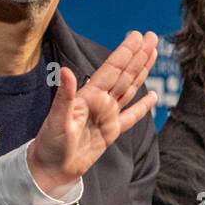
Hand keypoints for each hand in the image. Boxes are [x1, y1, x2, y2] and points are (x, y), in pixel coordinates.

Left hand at [28, 30, 158, 195]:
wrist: (53, 168)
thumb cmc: (50, 142)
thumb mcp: (57, 118)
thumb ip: (65, 95)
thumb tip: (66, 70)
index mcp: (89, 96)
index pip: (111, 69)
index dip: (125, 52)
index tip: (137, 36)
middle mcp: (100, 103)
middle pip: (124, 74)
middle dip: (138, 55)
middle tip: (151, 36)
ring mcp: (107, 116)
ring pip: (130, 89)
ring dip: (141, 72)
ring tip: (153, 55)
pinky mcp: (111, 132)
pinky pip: (131, 117)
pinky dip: (142, 107)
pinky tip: (153, 97)